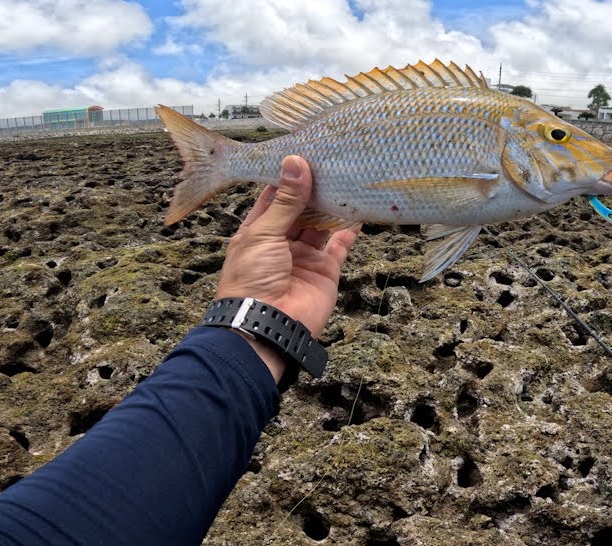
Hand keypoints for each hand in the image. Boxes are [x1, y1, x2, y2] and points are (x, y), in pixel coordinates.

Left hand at [215, 155, 357, 380]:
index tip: (303, 153)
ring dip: (330, 205)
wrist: (267, 326)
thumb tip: (296, 163)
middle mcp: (281, 243)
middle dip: (312, 189)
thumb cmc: (252, 279)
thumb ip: (285, 200)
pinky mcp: (325, 271)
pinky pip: (339, 246)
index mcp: (257, 233)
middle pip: (299, 209)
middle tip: (330, 161)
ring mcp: (304, 257)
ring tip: (345, 178)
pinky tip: (358, 209)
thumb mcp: (263, 233)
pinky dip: (349, 230)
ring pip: (320, 225)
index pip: (273, 198)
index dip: (286, 178)